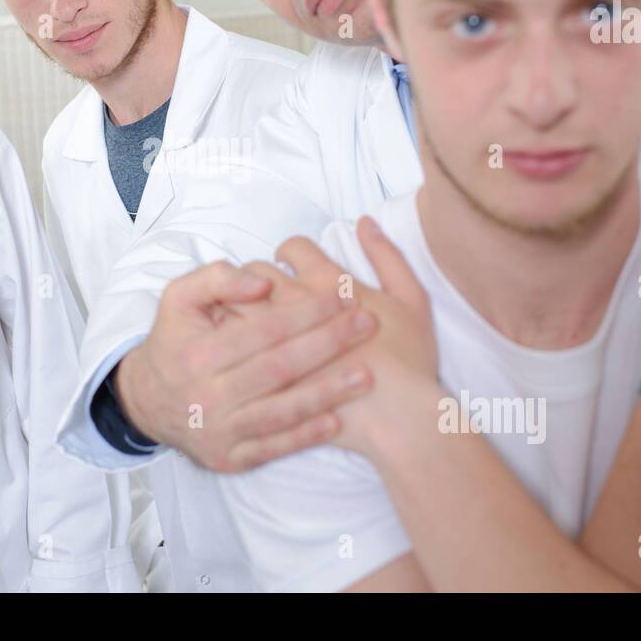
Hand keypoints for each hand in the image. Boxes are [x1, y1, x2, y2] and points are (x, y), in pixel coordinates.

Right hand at [114, 260, 376, 471]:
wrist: (146, 400)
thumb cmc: (175, 340)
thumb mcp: (179, 297)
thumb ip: (218, 278)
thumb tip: (262, 282)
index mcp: (198, 353)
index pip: (263, 330)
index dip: (305, 312)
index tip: (341, 297)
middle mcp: (206, 395)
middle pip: (279, 368)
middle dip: (328, 344)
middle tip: (367, 324)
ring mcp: (218, 431)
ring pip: (281, 411)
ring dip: (327, 393)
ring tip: (366, 374)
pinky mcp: (227, 459)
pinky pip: (273, 447)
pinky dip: (305, 436)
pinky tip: (337, 420)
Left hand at [242, 217, 438, 460]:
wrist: (395, 417)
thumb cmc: (406, 360)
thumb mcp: (411, 300)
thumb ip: (388, 257)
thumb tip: (366, 223)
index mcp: (328, 283)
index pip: (293, 248)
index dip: (290, 252)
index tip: (291, 263)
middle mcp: (294, 304)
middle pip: (257, 273)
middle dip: (258, 278)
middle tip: (267, 290)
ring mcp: (273, 338)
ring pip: (235, 306)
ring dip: (237, 307)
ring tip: (249, 319)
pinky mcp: (261, 372)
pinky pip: (229, 349)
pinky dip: (229, 343)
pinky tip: (242, 351)